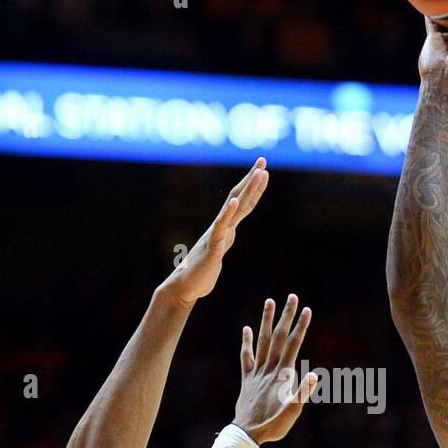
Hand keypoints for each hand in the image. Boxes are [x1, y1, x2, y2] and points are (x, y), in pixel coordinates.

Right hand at [160, 159, 268, 305]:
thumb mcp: (218, 253)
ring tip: (258, 173)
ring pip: (234, 208)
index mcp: (225, 229)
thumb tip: (227, 236)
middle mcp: (221, 227)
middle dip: (252, 179)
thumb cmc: (201, 273)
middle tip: (263, 160)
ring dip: (247, 189)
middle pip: (239, 198)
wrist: (184, 287)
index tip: (262, 170)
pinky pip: (221, 228)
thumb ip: (223, 242)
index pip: (242, 203)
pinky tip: (233, 202)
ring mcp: (217, 235)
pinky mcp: (213, 247)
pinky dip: (227, 214)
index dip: (253, 188)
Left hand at [234, 295, 317, 442]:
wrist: (248, 433)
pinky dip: (246, 343)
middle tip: (292, 297)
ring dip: (266, 321)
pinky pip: (246, 357)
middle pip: (279, 337)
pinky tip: (246, 329)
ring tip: (269, 301)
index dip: (301, 327)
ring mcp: (257, 373)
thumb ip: (302, 392)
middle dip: (287, 317)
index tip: (307, 310)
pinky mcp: (247, 379)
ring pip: (262, 342)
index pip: (293, 345)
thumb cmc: (274, 425)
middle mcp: (269, 369)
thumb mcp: (293, 411)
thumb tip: (314, 375)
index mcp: (282, 374)